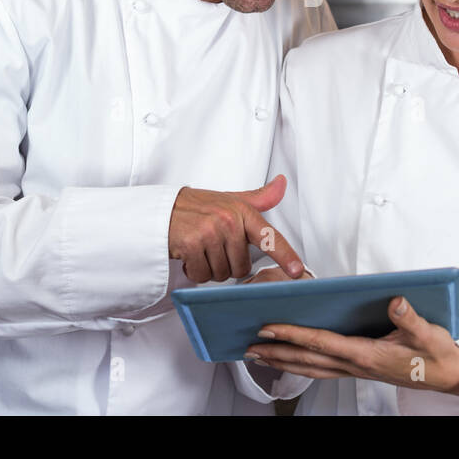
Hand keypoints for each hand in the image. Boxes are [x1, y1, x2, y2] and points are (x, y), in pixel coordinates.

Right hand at [168, 175, 304, 283]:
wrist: (162, 210)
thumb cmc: (198, 207)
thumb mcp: (230, 199)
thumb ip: (259, 197)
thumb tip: (282, 184)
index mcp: (242, 211)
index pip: (268, 236)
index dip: (285, 255)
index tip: (297, 271)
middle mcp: (228, 220)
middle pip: (242, 267)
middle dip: (227, 264)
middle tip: (214, 248)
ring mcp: (209, 232)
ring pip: (222, 273)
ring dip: (210, 268)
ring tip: (201, 250)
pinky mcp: (190, 244)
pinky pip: (202, 275)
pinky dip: (194, 270)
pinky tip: (189, 256)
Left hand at [246, 296, 458, 398]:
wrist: (448, 376)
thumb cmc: (436, 353)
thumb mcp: (429, 333)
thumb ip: (410, 318)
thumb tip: (394, 300)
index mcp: (368, 354)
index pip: (321, 342)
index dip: (293, 335)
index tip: (268, 327)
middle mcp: (356, 365)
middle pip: (307, 359)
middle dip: (276, 351)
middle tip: (248, 345)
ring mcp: (355, 369)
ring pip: (311, 367)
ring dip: (283, 361)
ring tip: (257, 355)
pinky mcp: (358, 368)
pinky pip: (322, 368)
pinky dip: (300, 364)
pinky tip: (289, 359)